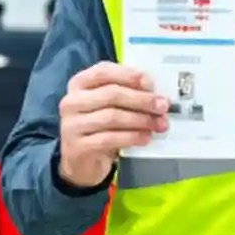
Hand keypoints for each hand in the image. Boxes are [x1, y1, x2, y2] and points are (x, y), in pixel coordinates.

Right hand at [58, 61, 169, 188]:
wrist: (80, 163)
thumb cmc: (98, 127)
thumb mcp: (107, 106)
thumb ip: (125, 93)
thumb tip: (155, 93)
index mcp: (79, 84)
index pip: (103, 71)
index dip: (129, 75)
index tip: (150, 83)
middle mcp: (72, 102)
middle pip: (111, 94)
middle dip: (142, 99)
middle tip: (163, 106)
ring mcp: (72, 125)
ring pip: (112, 117)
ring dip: (141, 120)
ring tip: (159, 124)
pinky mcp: (78, 147)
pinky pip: (110, 139)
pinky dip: (132, 137)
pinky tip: (145, 138)